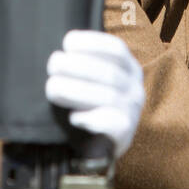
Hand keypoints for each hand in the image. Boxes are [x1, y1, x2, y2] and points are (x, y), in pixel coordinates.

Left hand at [45, 29, 144, 159]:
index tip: (68, 42)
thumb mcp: (95, 79)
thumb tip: (59, 54)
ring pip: (108, 96)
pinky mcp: (125, 134)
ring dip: (76, 90)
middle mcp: (135, 88)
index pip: (117, 49)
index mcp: (129, 69)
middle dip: (76, 66)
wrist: (102, 146)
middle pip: (109, 73)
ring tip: (53, 88)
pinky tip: (73, 117)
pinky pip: (110, 123)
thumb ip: (84, 63)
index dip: (92, 42)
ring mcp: (133, 112)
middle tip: (52, 65)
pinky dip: (89, 118)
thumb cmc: (92, 104)